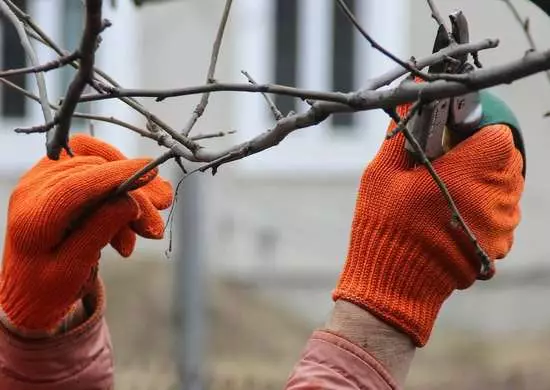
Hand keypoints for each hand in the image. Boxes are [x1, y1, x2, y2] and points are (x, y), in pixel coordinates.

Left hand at [0, 135, 172, 334]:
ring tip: (149, 225)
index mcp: (33, 217)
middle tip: (155, 229)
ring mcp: (43, 178)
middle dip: (134, 195)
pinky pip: (95, 165)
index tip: (151, 171)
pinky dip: (120, 184)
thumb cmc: (46, 286)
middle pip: (95, 174)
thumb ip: (98, 231)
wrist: (27, 287)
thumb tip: (130, 202)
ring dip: (130, 190)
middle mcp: (33, 189)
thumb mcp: (72, 269)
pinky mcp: (57, 176)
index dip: (117, 175)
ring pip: (99, 164)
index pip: (78, 184)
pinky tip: (133, 213)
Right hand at [332, 103, 524, 345]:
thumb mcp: (382, 174)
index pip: (499, 136)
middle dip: (481, 157)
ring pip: (506, 188)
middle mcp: (494, 200)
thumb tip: (408, 97)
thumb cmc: (384, 226)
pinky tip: (452, 217)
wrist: (393, 283)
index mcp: (467, 175)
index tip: (453, 141)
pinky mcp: (498, 247)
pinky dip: (484, 210)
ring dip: (484, 183)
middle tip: (447, 166)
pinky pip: (501, 214)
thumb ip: (402, 132)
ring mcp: (500, 227)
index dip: (476, 133)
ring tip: (446, 194)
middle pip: (507, 161)